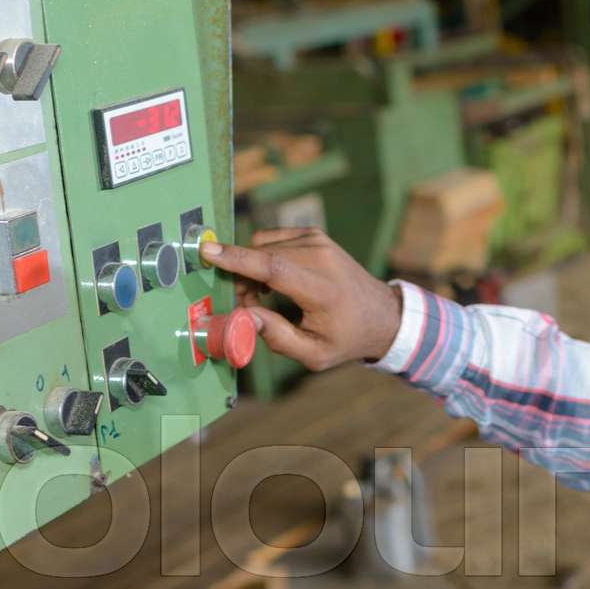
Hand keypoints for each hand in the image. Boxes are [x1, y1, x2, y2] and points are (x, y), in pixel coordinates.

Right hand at [199, 228, 403, 371]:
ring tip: (265, 299)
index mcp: (321, 289)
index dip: (237, 259)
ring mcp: (317, 240)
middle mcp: (320, 256)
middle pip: (260, 256)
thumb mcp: (314, 353)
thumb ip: (277, 337)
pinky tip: (276, 284)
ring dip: (252, 269)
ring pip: (262, 245)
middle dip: (241, 279)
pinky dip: (264, 260)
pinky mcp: (312, 234)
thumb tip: (242, 317)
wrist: (382, 314)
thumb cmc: (346, 338)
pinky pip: (272, 241)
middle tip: (250, 308)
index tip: (207, 252)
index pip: (272, 267)